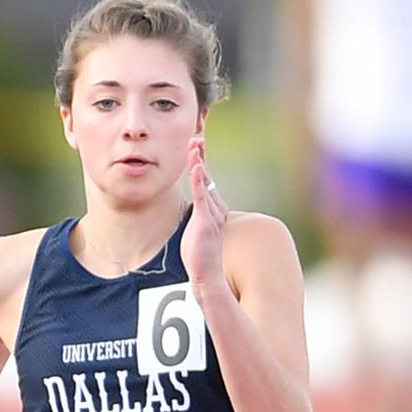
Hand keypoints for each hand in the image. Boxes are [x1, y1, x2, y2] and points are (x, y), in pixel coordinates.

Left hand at [178, 128, 231, 290]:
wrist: (207, 276)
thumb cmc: (200, 257)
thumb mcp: (197, 231)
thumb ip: (198, 217)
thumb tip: (195, 208)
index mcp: (213, 210)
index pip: (205, 180)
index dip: (200, 162)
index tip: (196, 144)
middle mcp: (216, 208)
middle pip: (206, 176)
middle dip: (200, 155)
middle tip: (196, 135)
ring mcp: (212, 214)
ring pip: (204, 182)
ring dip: (199, 162)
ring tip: (195, 144)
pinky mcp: (206, 222)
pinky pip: (202, 197)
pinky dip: (199, 180)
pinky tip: (196, 166)